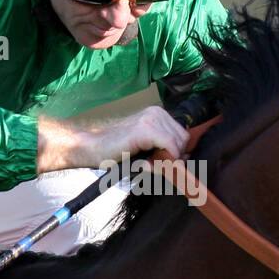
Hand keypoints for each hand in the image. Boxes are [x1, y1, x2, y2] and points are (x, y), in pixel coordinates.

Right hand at [36, 106, 189, 172]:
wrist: (92, 147)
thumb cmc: (116, 152)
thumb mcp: (146, 151)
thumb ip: (165, 153)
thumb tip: (186, 160)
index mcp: (157, 114)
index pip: (183, 135)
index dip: (179, 153)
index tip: (168, 164)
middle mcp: (156, 112)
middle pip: (183, 139)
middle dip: (174, 156)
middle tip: (155, 165)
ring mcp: (151, 118)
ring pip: (178, 143)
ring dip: (167, 158)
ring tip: (147, 162)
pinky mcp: (145, 128)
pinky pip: (169, 146)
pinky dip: (165, 158)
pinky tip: (149, 163)